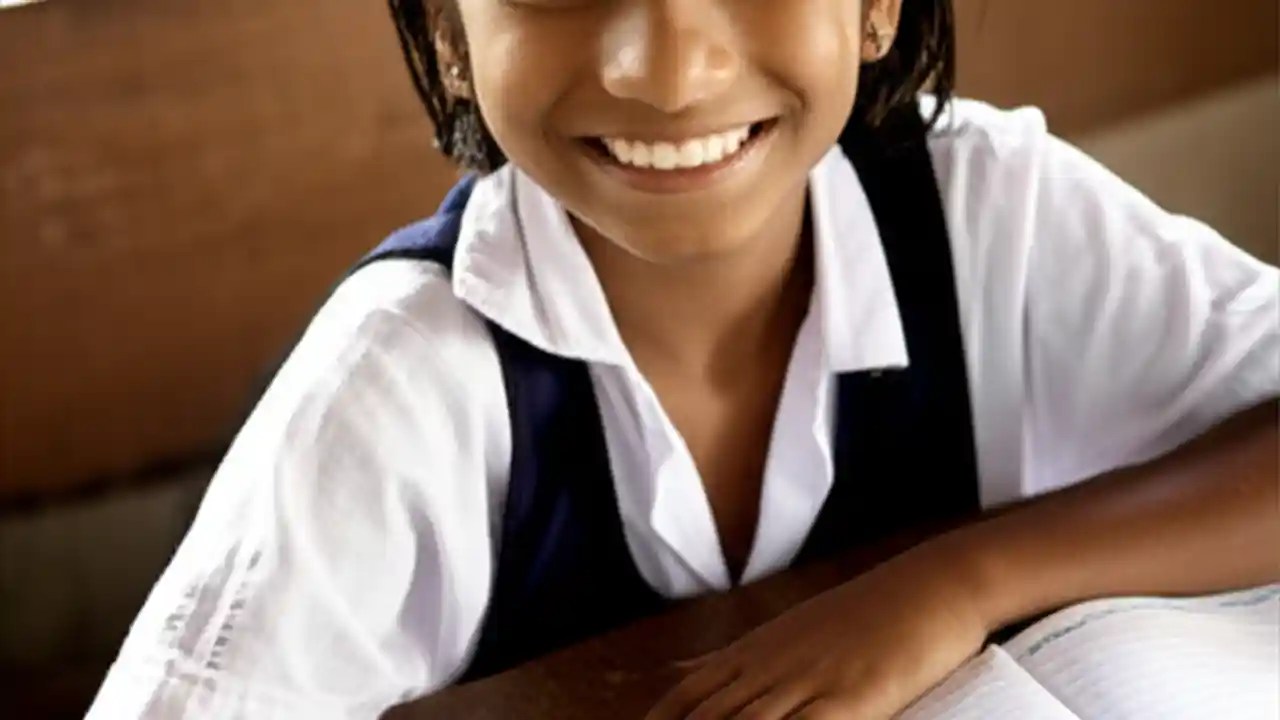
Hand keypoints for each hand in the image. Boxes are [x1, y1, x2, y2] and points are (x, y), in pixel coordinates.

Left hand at [645, 546, 989, 718]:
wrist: (930, 584)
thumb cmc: (862, 612)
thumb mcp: (783, 630)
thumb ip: (730, 657)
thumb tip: (679, 668)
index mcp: (752, 653)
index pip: (685, 698)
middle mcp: (771, 668)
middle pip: (707, 719)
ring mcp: (809, 682)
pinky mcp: (852, 698)